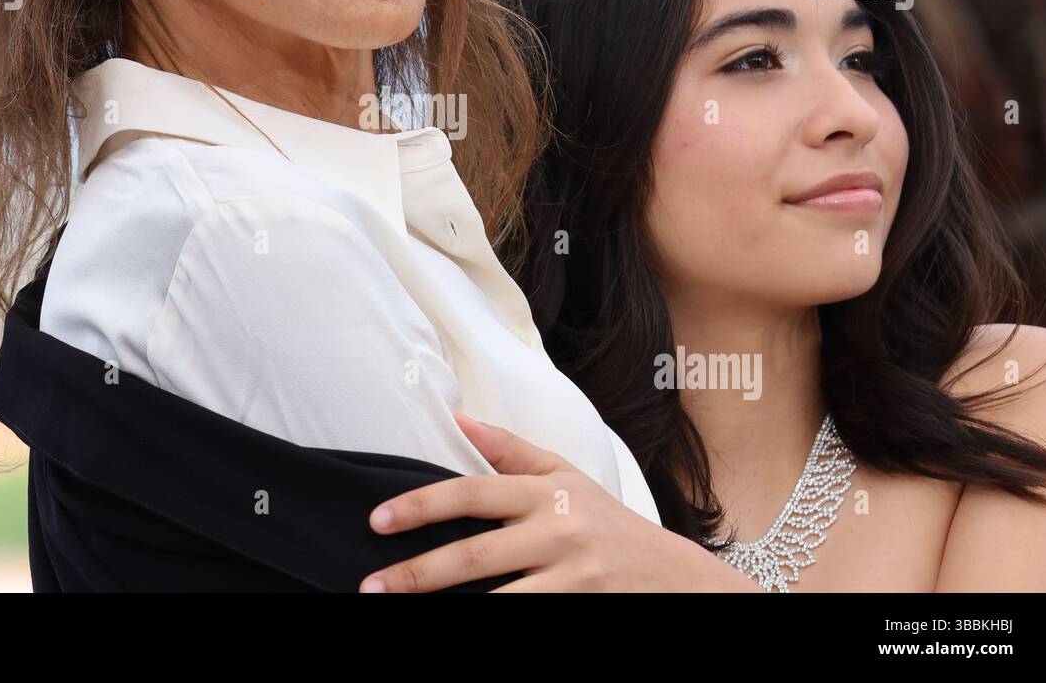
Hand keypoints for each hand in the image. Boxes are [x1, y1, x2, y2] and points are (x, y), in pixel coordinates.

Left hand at [358, 413, 760, 591]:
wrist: (674, 577)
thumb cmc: (605, 521)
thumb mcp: (564, 476)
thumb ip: (510, 449)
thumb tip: (457, 418)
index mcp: (546, 491)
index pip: (472, 493)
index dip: (421, 506)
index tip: (378, 520)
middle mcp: (558, 530)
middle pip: (474, 555)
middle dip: (417, 573)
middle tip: (372, 586)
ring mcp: (571, 576)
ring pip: (495, 599)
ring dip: (446, 610)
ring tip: (400, 613)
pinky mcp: (580, 610)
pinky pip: (523, 619)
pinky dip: (489, 622)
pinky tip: (453, 627)